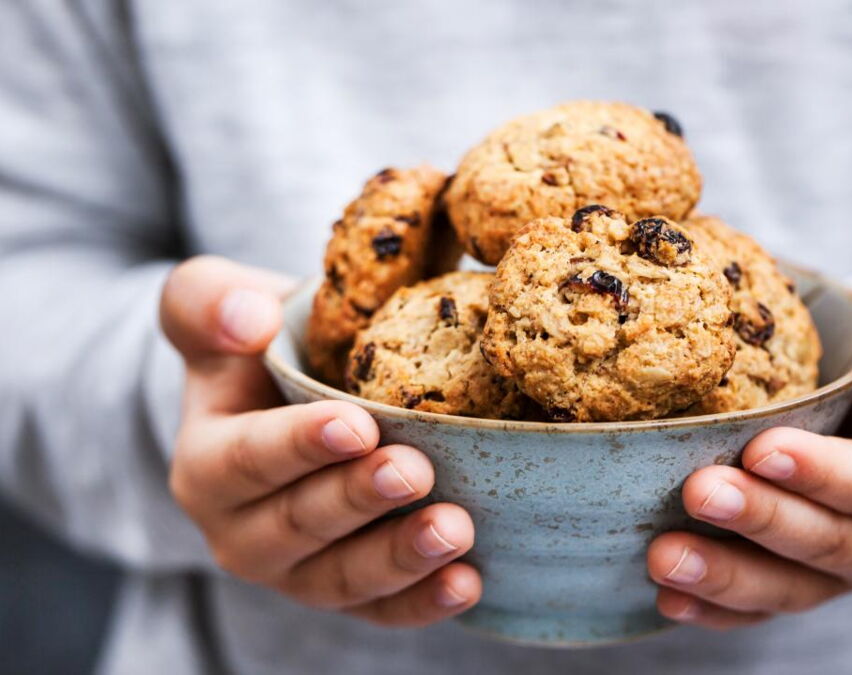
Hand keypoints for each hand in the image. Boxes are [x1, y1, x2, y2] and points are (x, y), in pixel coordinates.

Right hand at [163, 256, 479, 625]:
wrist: (288, 392)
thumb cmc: (260, 343)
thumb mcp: (216, 303)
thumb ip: (210, 300)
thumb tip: (249, 319)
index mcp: (207, 463)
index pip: (247, 460)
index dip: (301, 444)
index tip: (358, 424)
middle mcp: (242, 530)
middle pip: (300, 524)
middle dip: (359, 500)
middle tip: (416, 471)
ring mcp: (297, 570)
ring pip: (343, 577)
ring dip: (399, 557)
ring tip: (454, 529)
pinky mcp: (349, 593)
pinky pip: (381, 609)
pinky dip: (423, 601)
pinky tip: (466, 583)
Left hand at [648, 280, 851, 628]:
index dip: (827, 474)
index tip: (763, 448)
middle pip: (834, 545)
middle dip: (763, 521)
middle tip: (700, 491)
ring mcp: (843, 566)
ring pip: (792, 589)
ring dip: (728, 578)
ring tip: (665, 556)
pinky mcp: (797, 577)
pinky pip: (760, 607)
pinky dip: (714, 609)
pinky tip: (668, 597)